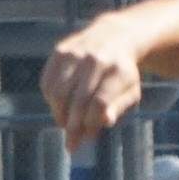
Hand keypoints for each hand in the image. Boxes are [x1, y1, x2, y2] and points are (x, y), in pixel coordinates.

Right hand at [42, 16, 148, 151]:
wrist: (113, 37)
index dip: (91, 123)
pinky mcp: (59, 51)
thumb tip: (104, 122)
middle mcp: (95, 61)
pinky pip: (48, 82)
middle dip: (73, 125)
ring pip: (59, 92)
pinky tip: (58, 108)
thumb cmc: (123, 74)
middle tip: (72, 142)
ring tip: (66, 124)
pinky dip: (50, 100)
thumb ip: (118, 107)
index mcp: (118, 72)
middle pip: (77, 100)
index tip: (88, 137)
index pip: (99, 104)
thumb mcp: (130, 92)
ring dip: (59, 114)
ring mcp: (75, 54)